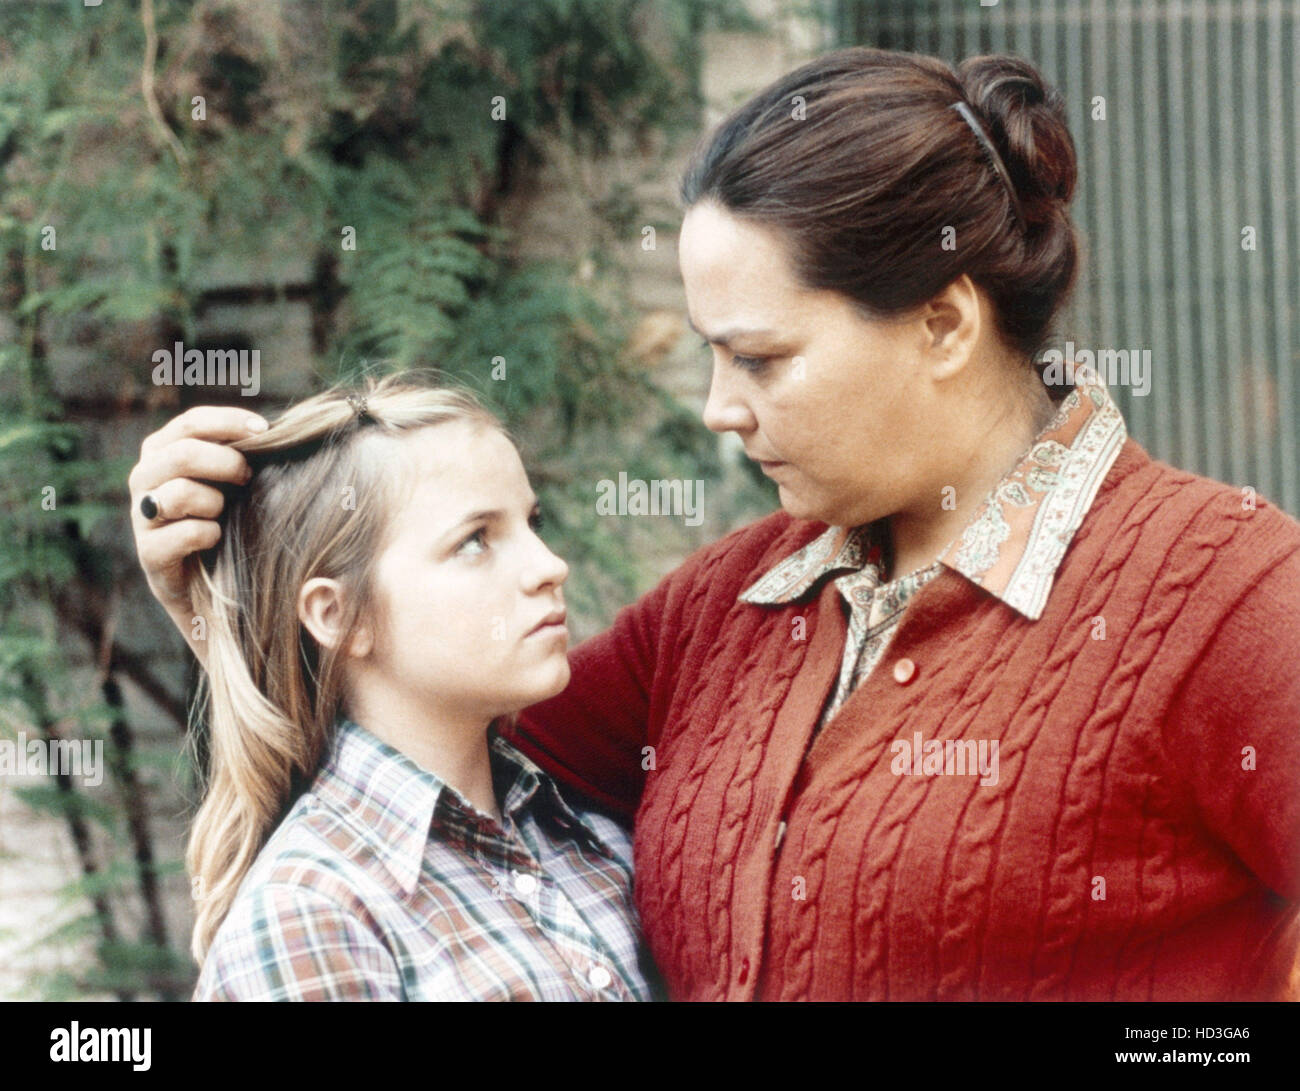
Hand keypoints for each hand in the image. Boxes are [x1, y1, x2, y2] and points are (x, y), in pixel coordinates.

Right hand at [127, 406, 266, 653]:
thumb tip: (274, 429)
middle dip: (226, 464)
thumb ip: (239, 453)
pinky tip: (217, 539)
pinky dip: (209, 534)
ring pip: (179, 493)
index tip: (266, 431)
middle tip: (248, 480)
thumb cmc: (232, 523)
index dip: (228, 422)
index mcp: (162, 451)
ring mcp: (141, 517)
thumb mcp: (235, 482)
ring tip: (224, 514)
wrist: (217, 590)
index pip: (190, 422)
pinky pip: (186, 533)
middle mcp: (144, 479)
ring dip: (216, 503)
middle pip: (182, 454)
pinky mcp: (149, 555)